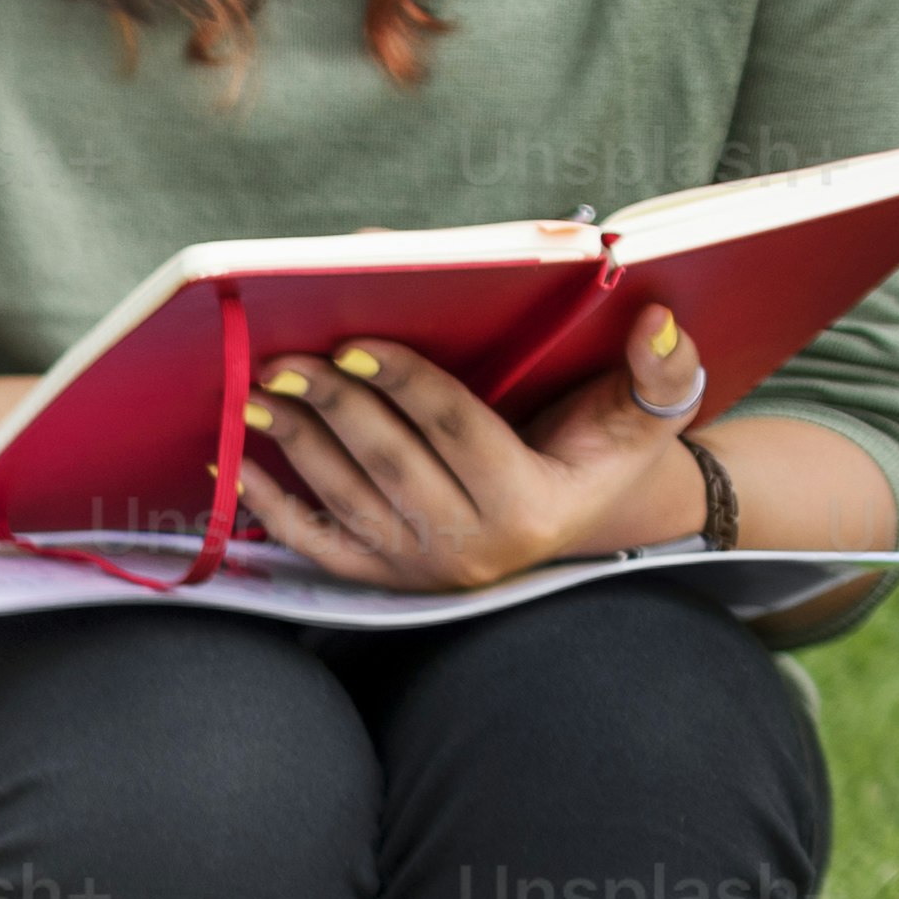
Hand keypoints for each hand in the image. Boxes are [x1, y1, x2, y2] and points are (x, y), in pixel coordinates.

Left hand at [235, 310, 715, 594]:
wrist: (580, 519)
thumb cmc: (605, 454)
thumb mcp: (648, 418)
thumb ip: (662, 371)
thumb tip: (657, 319)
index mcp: (531, 506)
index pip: (457, 430)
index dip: (406, 383)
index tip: (355, 343)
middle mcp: (471, 546)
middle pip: (389, 461)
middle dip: (332, 405)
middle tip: (286, 359)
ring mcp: (420, 567)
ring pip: (345, 496)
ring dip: (293, 443)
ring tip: (255, 393)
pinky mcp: (383, 578)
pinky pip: (315, 542)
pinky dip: (270, 503)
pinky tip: (236, 462)